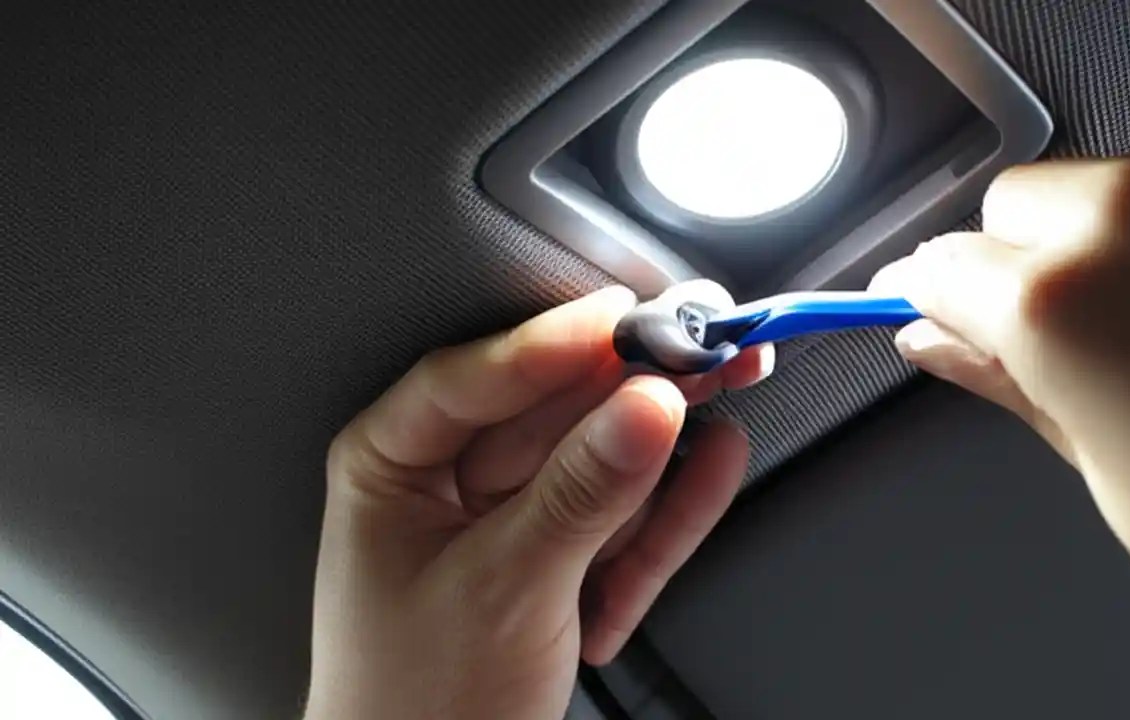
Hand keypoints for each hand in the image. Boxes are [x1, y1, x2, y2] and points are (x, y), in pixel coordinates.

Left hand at [304, 283, 772, 719]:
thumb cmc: (413, 708)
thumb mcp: (500, 590)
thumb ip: (579, 497)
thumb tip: (648, 409)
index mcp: (394, 466)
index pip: (478, 377)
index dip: (558, 342)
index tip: (631, 319)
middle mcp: (454, 480)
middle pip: (556, 405)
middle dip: (635, 378)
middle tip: (707, 341)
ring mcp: (516, 520)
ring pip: (600, 453)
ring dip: (667, 428)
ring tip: (731, 382)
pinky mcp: (566, 560)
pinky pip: (625, 515)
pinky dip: (672, 500)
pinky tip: (716, 460)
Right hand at [871, 75, 1129, 685]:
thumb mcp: (1124, 484)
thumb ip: (1017, 385)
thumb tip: (940, 340)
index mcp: (1063, 307)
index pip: (941, 268)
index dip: (940, 301)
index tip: (944, 312)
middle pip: (1022, 205)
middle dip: (1032, 262)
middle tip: (1096, 344)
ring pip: (1121, 174)